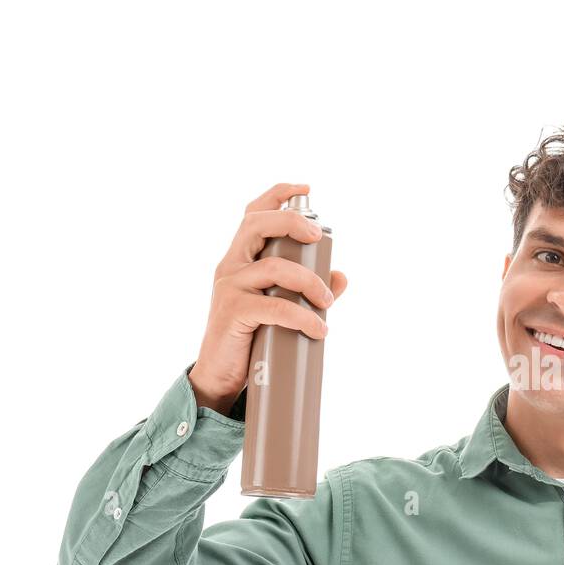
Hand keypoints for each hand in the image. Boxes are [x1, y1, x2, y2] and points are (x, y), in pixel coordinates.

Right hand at [188, 182, 347, 413]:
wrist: (222, 377)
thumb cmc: (252, 338)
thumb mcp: (282, 309)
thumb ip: (310, 291)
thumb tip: (342, 276)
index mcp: (241, 258)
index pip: (253, 214)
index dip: (277, 195)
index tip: (305, 188)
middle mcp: (231, 265)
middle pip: (257, 225)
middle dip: (291, 222)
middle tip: (319, 236)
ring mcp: (229, 287)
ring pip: (274, 267)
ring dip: (310, 282)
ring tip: (327, 303)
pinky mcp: (233, 312)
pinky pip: (274, 306)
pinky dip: (302, 317)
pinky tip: (319, 328)